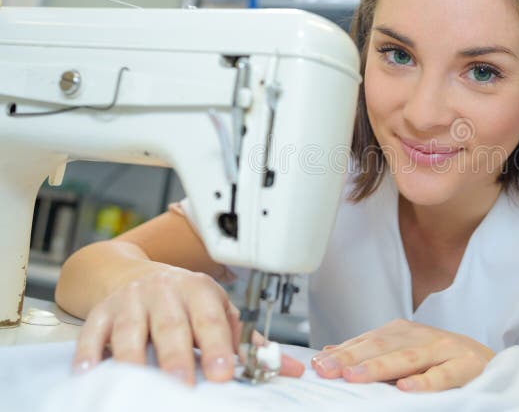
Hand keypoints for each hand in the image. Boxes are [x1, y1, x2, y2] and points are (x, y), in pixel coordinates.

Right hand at [71, 266, 303, 383]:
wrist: (133, 274)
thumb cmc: (184, 301)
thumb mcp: (217, 311)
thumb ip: (249, 344)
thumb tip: (289, 370)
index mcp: (200, 290)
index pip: (211, 318)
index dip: (217, 345)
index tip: (222, 372)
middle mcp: (165, 290)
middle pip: (172, 326)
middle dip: (178, 357)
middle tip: (183, 385)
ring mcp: (131, 300)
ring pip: (132, 330)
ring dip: (135, 358)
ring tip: (139, 385)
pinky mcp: (101, 313)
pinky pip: (93, 332)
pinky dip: (90, 352)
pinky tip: (89, 372)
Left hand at [310, 319, 494, 391]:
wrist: (488, 361)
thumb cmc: (440, 360)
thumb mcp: (403, 354)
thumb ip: (369, 354)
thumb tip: (328, 354)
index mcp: (403, 332)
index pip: (367, 341)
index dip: (342, 352)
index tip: (318, 365)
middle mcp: (421, 336)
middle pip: (383, 346)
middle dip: (353, 358)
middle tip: (328, 370)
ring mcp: (445, 348)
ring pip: (409, 357)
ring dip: (381, 367)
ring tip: (356, 376)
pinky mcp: (467, 364)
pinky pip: (445, 374)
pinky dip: (426, 381)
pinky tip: (407, 387)